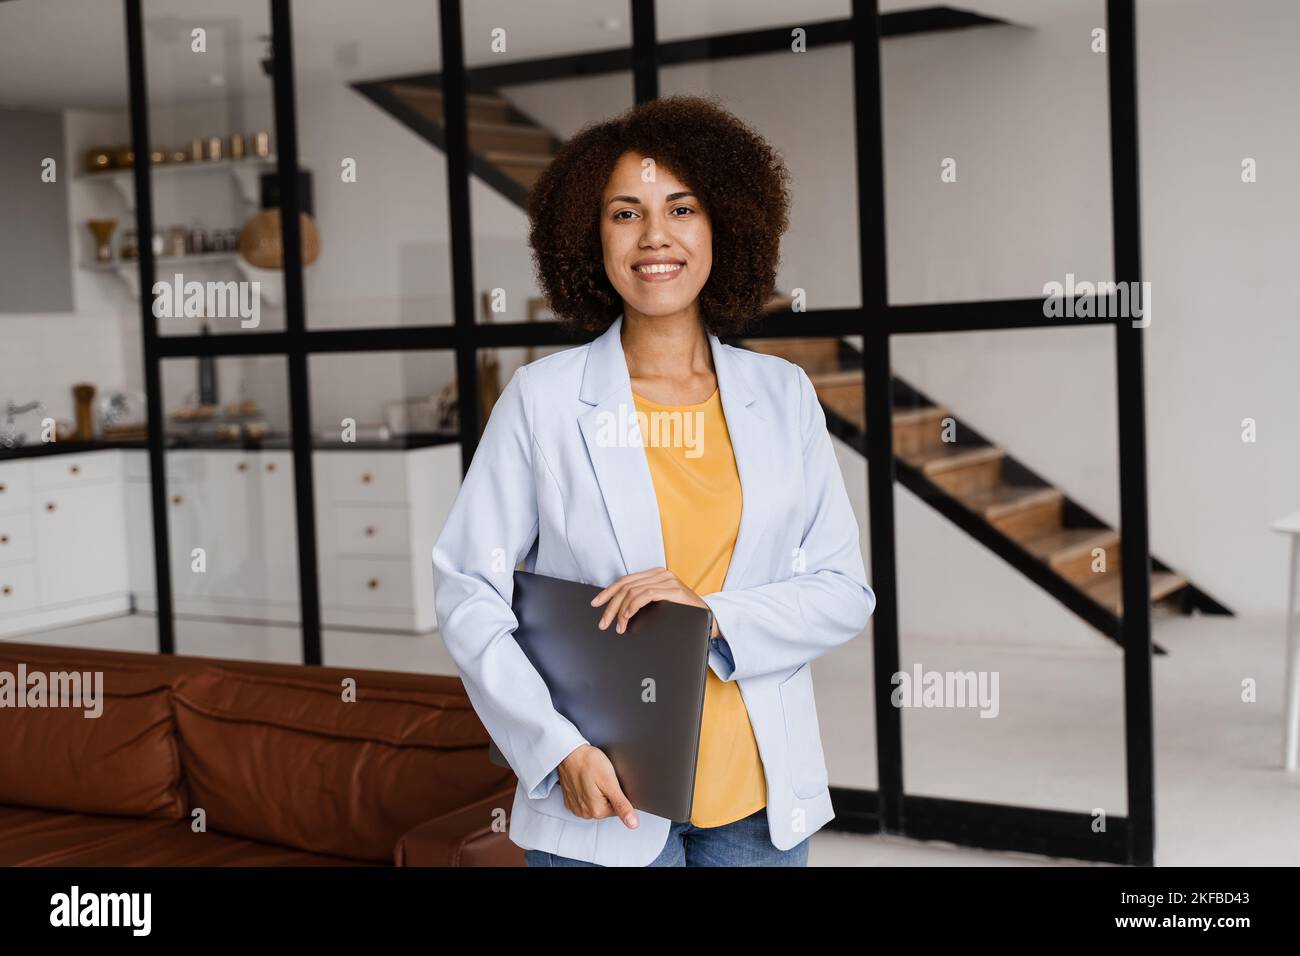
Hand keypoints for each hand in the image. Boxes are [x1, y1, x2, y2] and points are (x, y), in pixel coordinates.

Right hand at [557, 744, 638, 827]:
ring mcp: (576, 807)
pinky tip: (586, 781)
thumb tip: (633, 824)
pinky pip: (584, 800)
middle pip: (607, 807)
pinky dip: (586, 791)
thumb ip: (622, 805)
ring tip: (593, 778)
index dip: (618, 793)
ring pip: (596, 803)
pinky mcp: (570, 800)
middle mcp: (585, 813)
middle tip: (602, 779)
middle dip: (608, 794)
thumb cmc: (589, 762)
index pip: (618, 809)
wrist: (569, 751)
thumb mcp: (610, 782)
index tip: (611, 782)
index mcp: (597, 811)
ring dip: (597, 793)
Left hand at [590, 567, 717, 635]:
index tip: (596, 604)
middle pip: (626, 586)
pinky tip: (628, 616)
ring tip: (618, 626)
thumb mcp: (659, 606)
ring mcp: (668, 580)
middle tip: (603, 622)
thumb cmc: (683, 615)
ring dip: (621, 611)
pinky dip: (633, 606)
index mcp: (655, 575)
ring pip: (633, 591)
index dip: (608, 592)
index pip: (625, 581)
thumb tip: (617, 612)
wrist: (710, 621)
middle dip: (610, 605)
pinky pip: (646, 595)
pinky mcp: (674, 590)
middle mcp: (661, 574)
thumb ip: (642, 602)